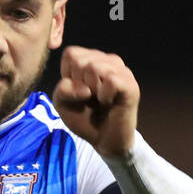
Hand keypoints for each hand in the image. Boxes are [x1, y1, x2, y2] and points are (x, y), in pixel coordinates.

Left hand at [51, 46, 139, 160]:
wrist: (103, 139)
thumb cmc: (84, 117)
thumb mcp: (62, 103)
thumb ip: (62, 89)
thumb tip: (85, 89)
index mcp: (91, 59)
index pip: (71, 54)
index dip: (67, 76)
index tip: (77, 91)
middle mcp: (108, 60)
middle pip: (81, 61)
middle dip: (78, 85)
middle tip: (90, 98)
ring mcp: (121, 70)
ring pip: (94, 68)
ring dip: (91, 91)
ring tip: (99, 100)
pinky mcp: (130, 85)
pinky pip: (110, 80)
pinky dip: (104, 95)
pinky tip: (108, 102)